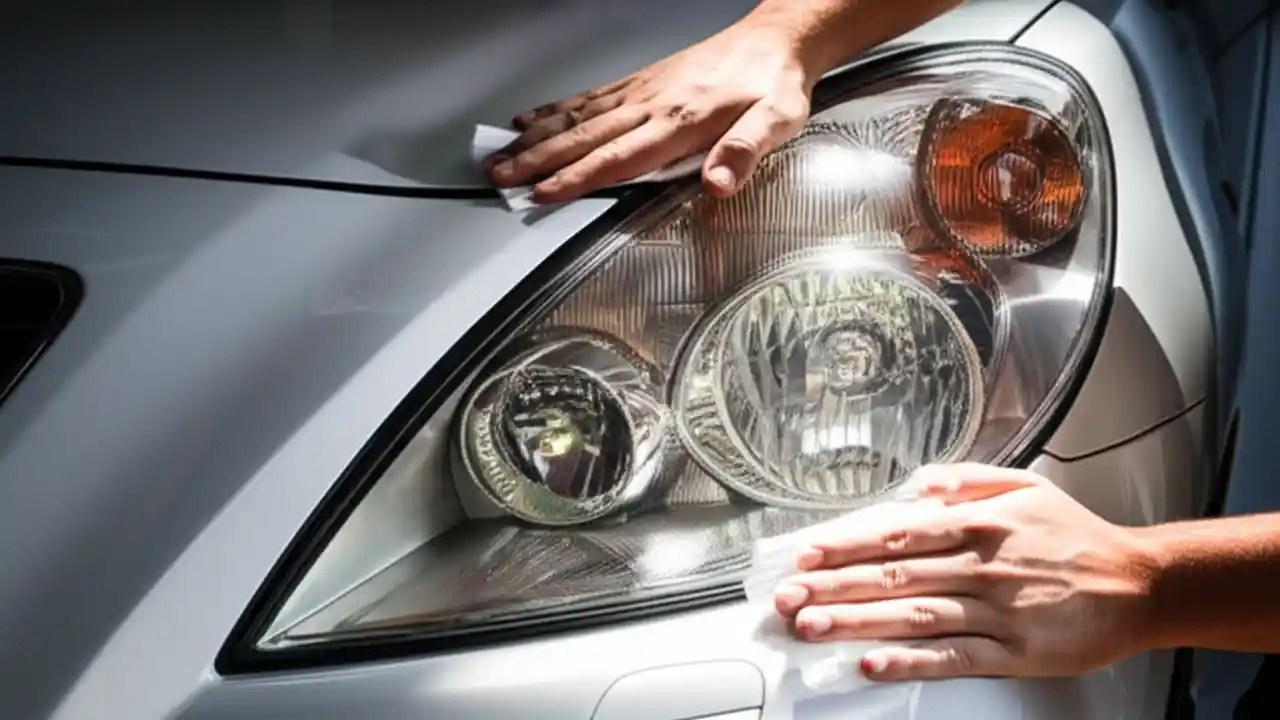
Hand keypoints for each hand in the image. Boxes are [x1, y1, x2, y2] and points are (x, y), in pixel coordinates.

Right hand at [484, 18, 815, 203]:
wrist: (776, 39)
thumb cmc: (773, 85)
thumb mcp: (776, 122)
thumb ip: (744, 153)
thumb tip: (719, 183)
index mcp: (681, 122)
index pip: (618, 157)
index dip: (578, 177)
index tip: (544, 192)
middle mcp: (653, 105)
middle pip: (584, 137)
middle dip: (538, 160)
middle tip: (501, 177)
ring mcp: (642, 91)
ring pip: (578, 116)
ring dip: (537, 137)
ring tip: (501, 154)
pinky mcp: (640, 82)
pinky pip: (590, 96)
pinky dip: (556, 109)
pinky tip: (532, 118)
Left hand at [773, 464, 1160, 680]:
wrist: (1138, 585)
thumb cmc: (1076, 537)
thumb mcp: (1023, 486)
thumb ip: (964, 479)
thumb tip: (917, 484)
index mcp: (980, 523)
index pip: (897, 532)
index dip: (847, 543)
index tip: (806, 552)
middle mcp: (983, 565)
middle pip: (894, 576)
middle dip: (833, 584)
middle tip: (788, 594)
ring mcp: (997, 612)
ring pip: (913, 616)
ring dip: (856, 622)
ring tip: (812, 626)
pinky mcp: (1014, 652)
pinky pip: (952, 657)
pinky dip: (909, 661)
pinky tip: (872, 663)